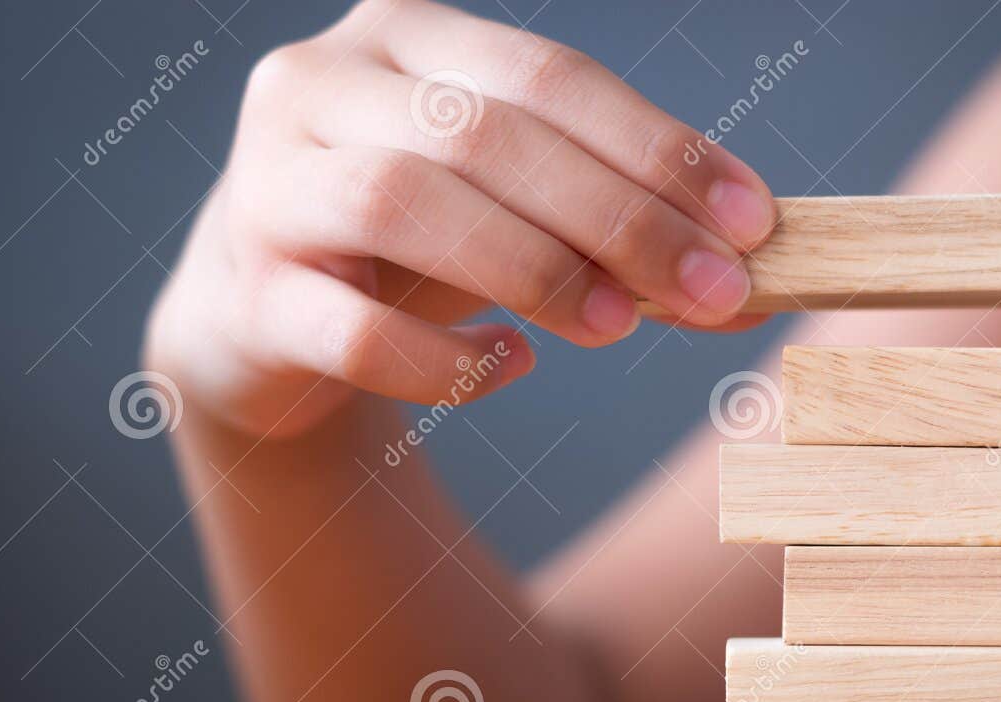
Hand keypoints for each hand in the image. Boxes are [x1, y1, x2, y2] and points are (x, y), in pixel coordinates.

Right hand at [143, 0, 776, 437]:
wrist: (262, 323)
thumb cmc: (411, 251)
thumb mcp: (513, 213)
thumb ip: (616, 231)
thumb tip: (750, 285)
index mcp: (403, 38)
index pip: (548, 76)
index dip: (658, 148)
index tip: (752, 225)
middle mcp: (320, 85)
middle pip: (484, 133)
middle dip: (617, 216)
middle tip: (710, 292)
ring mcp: (268, 187)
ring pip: (406, 204)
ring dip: (535, 270)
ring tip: (617, 326)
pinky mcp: (248, 298)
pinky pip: (353, 330)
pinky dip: (447, 360)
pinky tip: (510, 365)